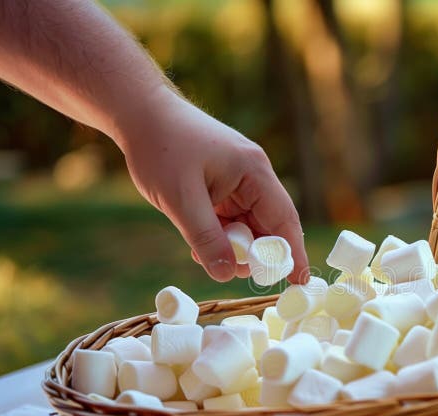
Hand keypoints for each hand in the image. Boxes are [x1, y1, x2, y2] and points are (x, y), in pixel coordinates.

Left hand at [115, 86, 308, 283]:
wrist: (137, 112)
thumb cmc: (160, 148)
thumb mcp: (181, 199)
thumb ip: (207, 238)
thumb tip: (227, 275)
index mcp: (254, 171)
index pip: (284, 219)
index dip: (293, 252)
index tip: (300, 281)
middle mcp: (253, 175)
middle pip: (268, 224)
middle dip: (256, 253)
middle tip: (235, 274)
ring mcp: (238, 179)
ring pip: (247, 224)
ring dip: (233, 245)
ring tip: (206, 256)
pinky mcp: (221, 184)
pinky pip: (230, 217)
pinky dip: (219, 234)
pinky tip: (199, 244)